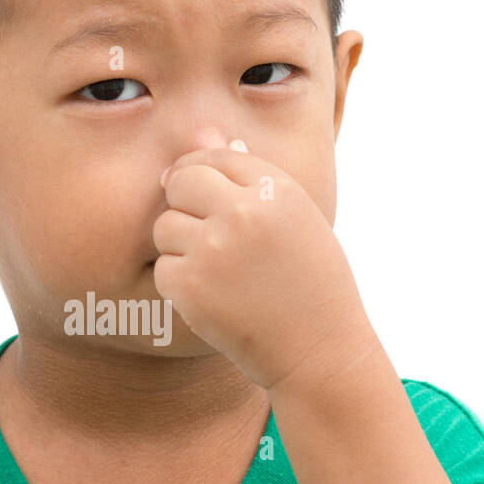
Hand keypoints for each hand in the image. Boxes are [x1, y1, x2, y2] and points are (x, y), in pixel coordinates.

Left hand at [152, 142, 378, 391]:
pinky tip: (212, 299)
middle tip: (206, 237)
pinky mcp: (191, 285)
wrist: (320, 350)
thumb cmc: (312, 284)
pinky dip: (180, 286)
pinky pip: (163, 269)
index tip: (205, 199)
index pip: (215, 156)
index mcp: (275, 188)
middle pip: (181, 181)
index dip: (203, 175)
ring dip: (181, 249)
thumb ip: (253, 178)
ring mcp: (213, 248)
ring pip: (165, 227)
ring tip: (218, 274)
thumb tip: (207, 134)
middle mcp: (243, 211)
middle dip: (184, 205)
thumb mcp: (297, 218)